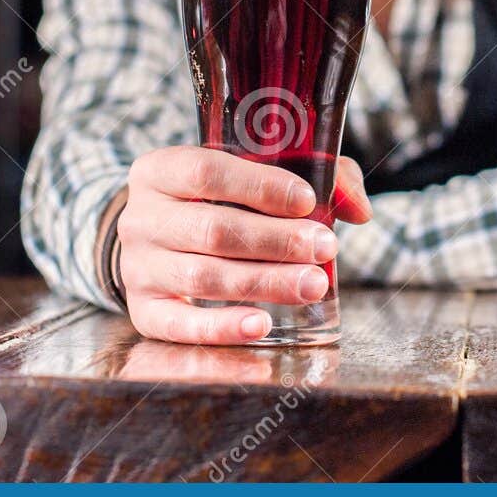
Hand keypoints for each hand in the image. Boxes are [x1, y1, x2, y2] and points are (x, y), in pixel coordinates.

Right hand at [117, 146, 370, 344]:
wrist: (159, 238)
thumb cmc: (220, 199)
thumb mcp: (254, 171)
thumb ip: (314, 174)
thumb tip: (359, 209)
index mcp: (161, 169)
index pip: (207, 172)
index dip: (260, 186)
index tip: (308, 200)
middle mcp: (140, 217)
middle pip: (212, 230)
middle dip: (275, 241)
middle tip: (325, 248)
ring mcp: (137, 266)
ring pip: (203, 278)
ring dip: (264, 283)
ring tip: (312, 285)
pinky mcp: (142, 310)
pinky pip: (180, 326)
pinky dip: (222, 327)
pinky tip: (261, 324)